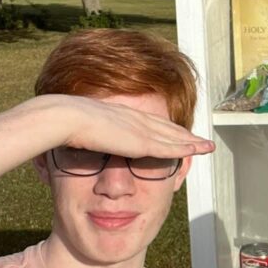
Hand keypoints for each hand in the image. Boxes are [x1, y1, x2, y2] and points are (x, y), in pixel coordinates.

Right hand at [44, 94, 214, 160]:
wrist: (63, 118)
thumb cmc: (61, 125)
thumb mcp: (78, 133)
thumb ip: (86, 140)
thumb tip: (79, 146)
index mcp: (119, 117)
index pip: (148, 123)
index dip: (164, 129)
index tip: (175, 133)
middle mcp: (134, 120)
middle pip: (166, 127)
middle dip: (184, 134)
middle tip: (200, 140)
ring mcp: (139, 129)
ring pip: (174, 136)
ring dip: (192, 142)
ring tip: (207, 145)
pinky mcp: (142, 141)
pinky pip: (171, 146)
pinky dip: (186, 148)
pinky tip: (199, 150)